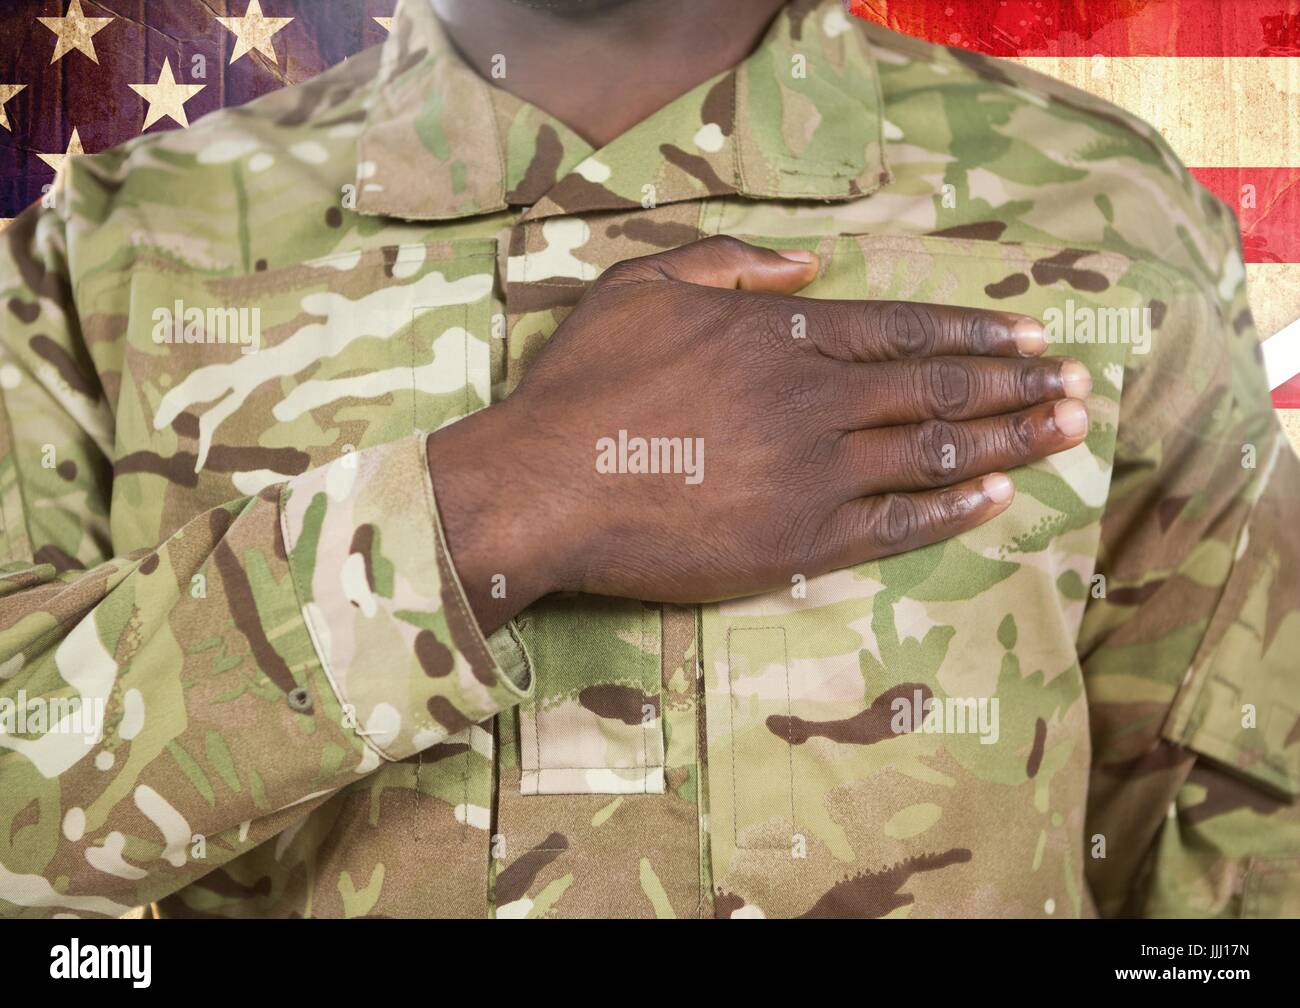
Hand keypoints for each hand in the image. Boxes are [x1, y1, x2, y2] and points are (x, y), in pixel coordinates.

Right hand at [429, 236, 1090, 630]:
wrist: (545, 487)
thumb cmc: (586, 386)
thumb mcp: (645, 285)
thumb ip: (731, 265)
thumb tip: (806, 268)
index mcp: (781, 338)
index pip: (903, 330)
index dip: (974, 332)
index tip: (1030, 335)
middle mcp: (814, 402)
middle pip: (936, 388)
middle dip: (1014, 384)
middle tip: (1074, 385)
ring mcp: (812, 476)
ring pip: (930, 453)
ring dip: (1006, 441)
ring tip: (1064, 433)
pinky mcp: (797, 542)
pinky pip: (893, 527)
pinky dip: (948, 511)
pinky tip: (994, 499)